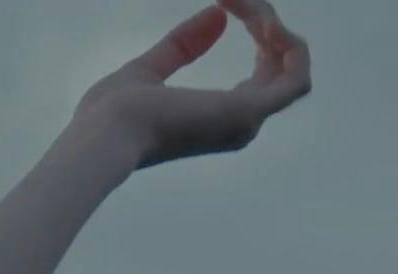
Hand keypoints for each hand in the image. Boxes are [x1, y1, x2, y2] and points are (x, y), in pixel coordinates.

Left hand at [74, 0, 310, 169]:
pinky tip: (263, 19)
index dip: (254, 29)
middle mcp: (239, 126)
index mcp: (217, 119)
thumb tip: (218, 14)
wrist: (100, 136)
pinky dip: (291, 44)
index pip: (262, 72)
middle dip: (262, 19)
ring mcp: (246, 121)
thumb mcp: (148, 69)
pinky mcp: (248, 111)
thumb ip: (182, 45)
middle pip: (277, 63)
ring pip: (289, 63)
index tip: (226, 1)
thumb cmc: (109, 115)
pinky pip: (297, 76)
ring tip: (243, 0)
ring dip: (272, 24)